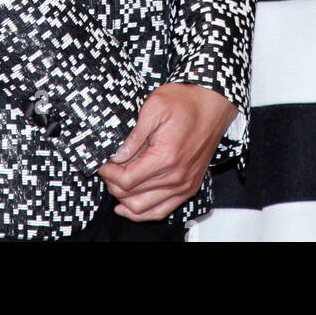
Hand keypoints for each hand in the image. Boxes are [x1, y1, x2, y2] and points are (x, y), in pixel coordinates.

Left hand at [96, 83, 238, 220]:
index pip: (127, 181)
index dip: (109, 175)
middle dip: (113, 186)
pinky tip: (128, 206)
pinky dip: (143, 213)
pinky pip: (162, 211)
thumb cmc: (186, 101)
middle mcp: (177, 177)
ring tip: (116, 184)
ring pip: (144, 209)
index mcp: (166, 157)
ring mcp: (184, 185)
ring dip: (125, 200)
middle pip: (132, 197)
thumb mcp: (154, 107)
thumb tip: (117, 156)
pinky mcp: (189, 187)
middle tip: (107, 172)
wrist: (212, 103)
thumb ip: (134, 135)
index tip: (103, 165)